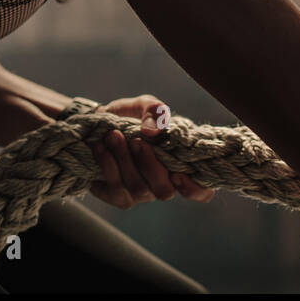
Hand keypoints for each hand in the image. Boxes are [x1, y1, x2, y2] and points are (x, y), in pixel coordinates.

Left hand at [86, 95, 215, 209]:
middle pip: (164, 191)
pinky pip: (115, 189)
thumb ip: (154, 111)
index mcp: (180, 164)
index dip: (195, 189)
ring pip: (138, 189)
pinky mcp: (117, 195)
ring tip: (112, 135)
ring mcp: (140, 193)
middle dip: (149, 165)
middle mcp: (163, 183)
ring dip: (124, 160)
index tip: (178, 174)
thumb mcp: (146, 105)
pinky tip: (100, 146)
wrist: (98, 123)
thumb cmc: (132, 116)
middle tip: (136, 140)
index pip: (201, 191)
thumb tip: (152, 132)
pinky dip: (107, 165)